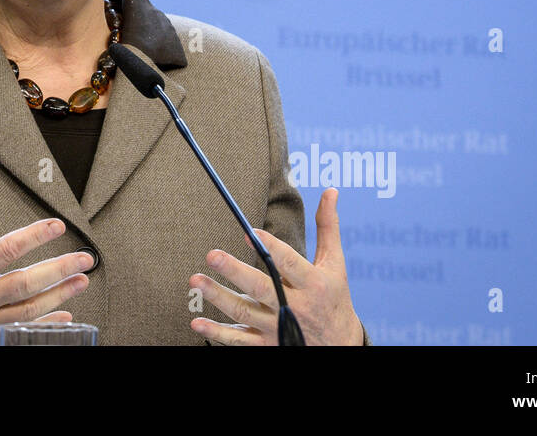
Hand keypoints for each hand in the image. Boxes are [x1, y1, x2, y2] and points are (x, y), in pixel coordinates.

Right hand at [0, 173, 92, 344]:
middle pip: (27, 282)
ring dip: (60, 296)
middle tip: (86, 258)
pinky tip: (64, 317)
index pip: (8, 249)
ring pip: (30, 310)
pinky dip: (44, 326)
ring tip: (82, 281)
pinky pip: (20, 333)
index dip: (36, 235)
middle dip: (60, 269)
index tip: (57, 225)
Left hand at [189, 187, 362, 345]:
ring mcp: (278, 327)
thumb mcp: (335, 264)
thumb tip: (330, 190)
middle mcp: (295, 307)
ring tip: (196, 280)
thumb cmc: (334, 297)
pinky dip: (217, 333)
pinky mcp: (267, 344)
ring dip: (218, 297)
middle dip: (236, 271)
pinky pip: (239, 340)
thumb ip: (328, 228)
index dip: (272, 247)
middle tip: (212, 255)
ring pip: (245, 312)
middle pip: (262, 288)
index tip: (251, 233)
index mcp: (313, 283)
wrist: (341, 345)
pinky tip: (197, 322)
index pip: (290, 263)